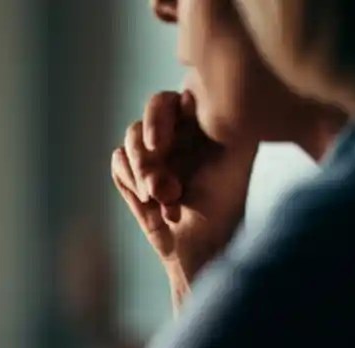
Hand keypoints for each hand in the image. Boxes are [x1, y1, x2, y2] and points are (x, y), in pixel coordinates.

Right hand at [111, 90, 257, 309]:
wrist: (200, 248)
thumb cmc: (225, 206)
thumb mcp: (236, 159)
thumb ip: (224, 121)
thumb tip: (193, 93)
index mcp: (198, 124)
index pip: (168, 101)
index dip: (158, 116)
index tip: (159, 144)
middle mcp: (173, 135)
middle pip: (142, 122)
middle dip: (147, 158)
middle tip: (161, 189)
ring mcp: (151, 155)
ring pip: (128, 144)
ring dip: (143, 177)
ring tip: (165, 201)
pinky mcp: (131, 176)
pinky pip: (117, 164)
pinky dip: (131, 185)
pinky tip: (154, 208)